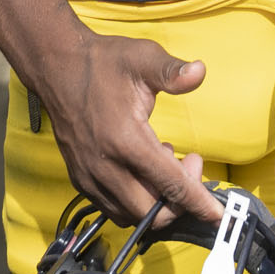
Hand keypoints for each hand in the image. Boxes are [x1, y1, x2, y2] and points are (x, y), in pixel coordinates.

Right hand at [34, 27, 218, 226]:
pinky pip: (113, 209)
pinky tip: (142, 172)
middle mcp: (105, 166)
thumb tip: (199, 72)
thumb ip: (172, 71)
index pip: (170, 184)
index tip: (217, 214)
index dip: (198, 202)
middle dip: (180, 200)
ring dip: (156, 201)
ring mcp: (90, 176)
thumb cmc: (102, 63)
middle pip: (153, 212)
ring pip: (132, 215)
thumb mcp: (142, 58)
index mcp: (126, 140)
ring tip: (163, 163)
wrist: (57, 67)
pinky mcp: (80, 179)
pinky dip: (135, 202)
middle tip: (189, 164)